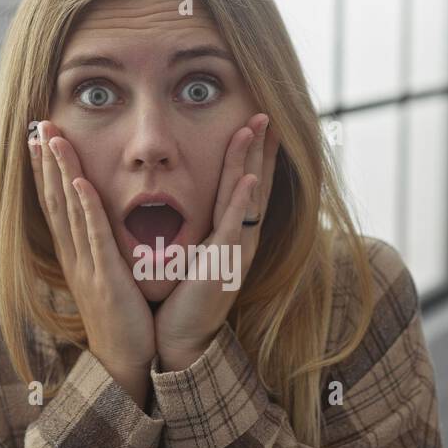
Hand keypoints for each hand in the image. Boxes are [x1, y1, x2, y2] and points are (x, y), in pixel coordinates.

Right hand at [30, 120, 154, 406]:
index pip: (56, 203)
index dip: (46, 170)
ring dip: (60, 172)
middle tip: (38, 125)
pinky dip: (85, 208)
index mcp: (76, 254)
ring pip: (70, 210)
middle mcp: (75, 256)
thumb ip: (103, 251)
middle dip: (46, 161)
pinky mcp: (105, 278)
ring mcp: (87, 266)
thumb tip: (101, 228)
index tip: (40, 138)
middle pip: (54, 199)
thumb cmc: (122, 320)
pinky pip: (94, 237)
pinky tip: (79, 183)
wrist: (124, 361)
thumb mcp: (107, 277)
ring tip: (53, 139)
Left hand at [154, 112, 278, 371]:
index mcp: (232, 233)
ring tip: (256, 127)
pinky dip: (242, 202)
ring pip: (247, 195)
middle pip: (254, 180)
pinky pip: (234, 227)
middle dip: (259, 144)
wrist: (182, 339)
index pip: (246, 182)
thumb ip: (196, 228)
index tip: (256, 119)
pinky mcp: (223, 264)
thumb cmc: (185, 299)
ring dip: (251, 159)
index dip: (252, 151)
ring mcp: (235, 250)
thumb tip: (184, 201)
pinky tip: (250, 179)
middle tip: (264, 109)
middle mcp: (240, 238)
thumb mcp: (193, 254)